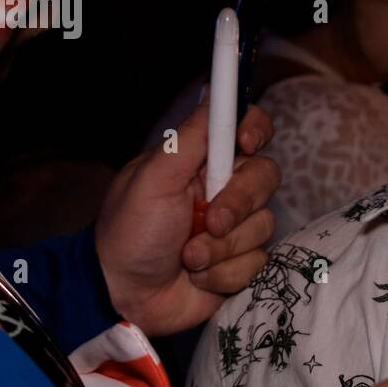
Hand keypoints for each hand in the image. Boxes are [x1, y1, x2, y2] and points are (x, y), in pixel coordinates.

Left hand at [94, 97, 278, 336]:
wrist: (122, 296)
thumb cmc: (128, 232)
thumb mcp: (153, 178)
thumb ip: (191, 137)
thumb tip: (217, 91)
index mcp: (201, 162)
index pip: (246, 129)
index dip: (255, 130)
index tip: (246, 143)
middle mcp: (223, 190)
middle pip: (265, 177)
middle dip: (238, 204)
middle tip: (209, 221)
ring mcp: (235, 228)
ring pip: (263, 225)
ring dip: (222, 247)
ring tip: (187, 258)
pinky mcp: (239, 263)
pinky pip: (257, 262)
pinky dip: (223, 273)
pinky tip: (196, 277)